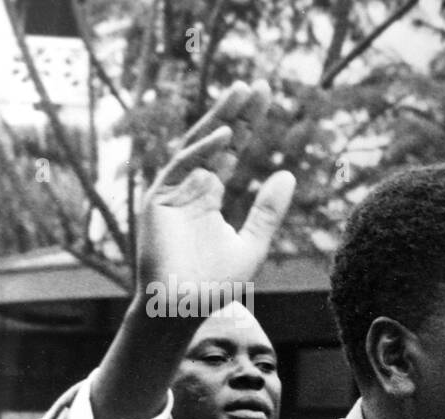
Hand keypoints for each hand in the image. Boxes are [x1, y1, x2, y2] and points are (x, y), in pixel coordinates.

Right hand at [136, 80, 295, 313]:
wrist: (185, 309)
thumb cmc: (217, 284)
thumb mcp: (253, 243)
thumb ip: (268, 211)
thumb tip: (287, 172)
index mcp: (209, 195)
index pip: (232, 151)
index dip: (248, 124)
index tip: (266, 97)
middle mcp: (189, 187)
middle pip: (216, 141)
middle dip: (235, 113)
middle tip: (257, 84)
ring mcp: (171, 191)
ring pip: (197, 146)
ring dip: (220, 120)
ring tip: (241, 92)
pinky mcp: (157, 201)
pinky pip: (181, 169)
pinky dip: (203, 153)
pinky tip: (225, 136)